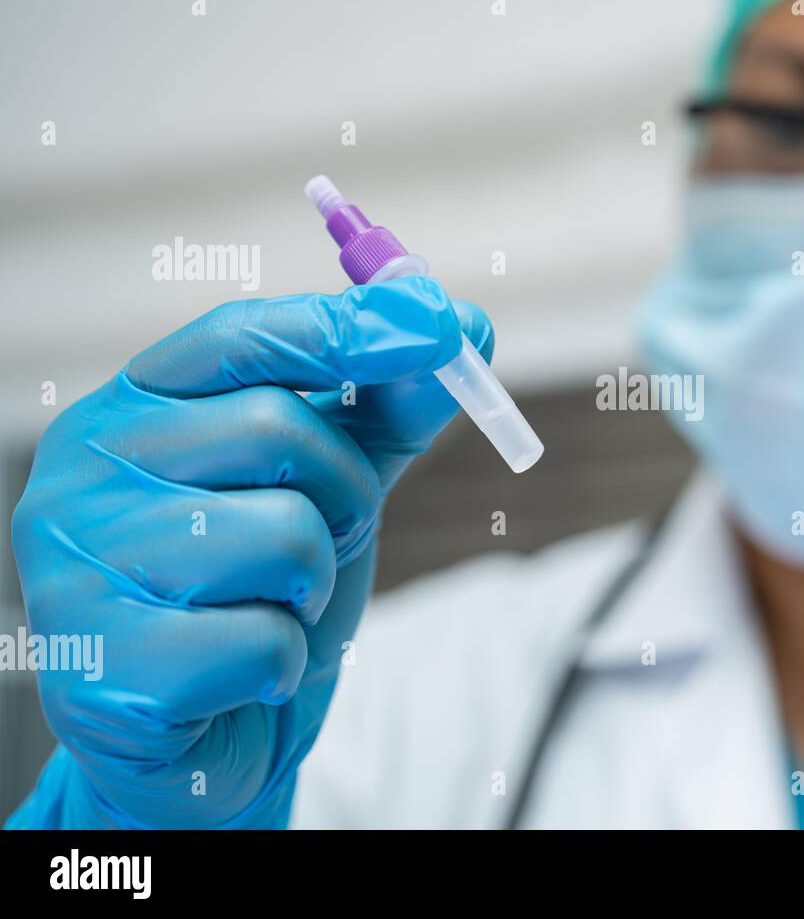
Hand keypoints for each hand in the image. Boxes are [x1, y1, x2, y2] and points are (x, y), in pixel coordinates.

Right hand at [6, 275, 491, 827]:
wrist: (202, 739)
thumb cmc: (256, 592)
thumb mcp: (326, 486)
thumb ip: (385, 408)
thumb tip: (464, 325)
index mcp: (129, 412)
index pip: (237, 337)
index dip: (345, 328)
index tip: (438, 327)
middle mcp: (81, 473)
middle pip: (273, 429)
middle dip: (341, 495)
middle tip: (320, 542)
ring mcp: (77, 569)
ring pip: (281, 536)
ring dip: (313, 584)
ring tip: (269, 608)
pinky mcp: (105, 667)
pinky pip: (264, 640)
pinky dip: (288, 662)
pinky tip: (246, 674)